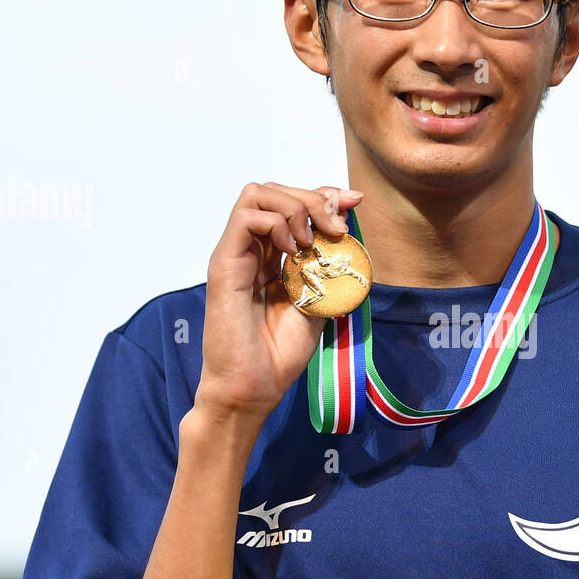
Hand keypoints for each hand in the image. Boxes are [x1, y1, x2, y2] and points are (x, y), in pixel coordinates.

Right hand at [195, 182, 364, 422]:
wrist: (254, 387)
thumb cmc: (280, 353)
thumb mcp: (319, 300)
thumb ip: (328, 265)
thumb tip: (346, 228)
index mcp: (272, 257)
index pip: (293, 204)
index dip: (324, 195)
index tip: (354, 201)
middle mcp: (252, 249)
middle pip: (276, 191)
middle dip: (314, 198)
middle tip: (337, 228)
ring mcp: (235, 254)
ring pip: (258, 194)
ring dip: (294, 207)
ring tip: (311, 241)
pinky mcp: (223, 263)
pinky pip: (245, 218)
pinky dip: (275, 223)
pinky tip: (291, 251)